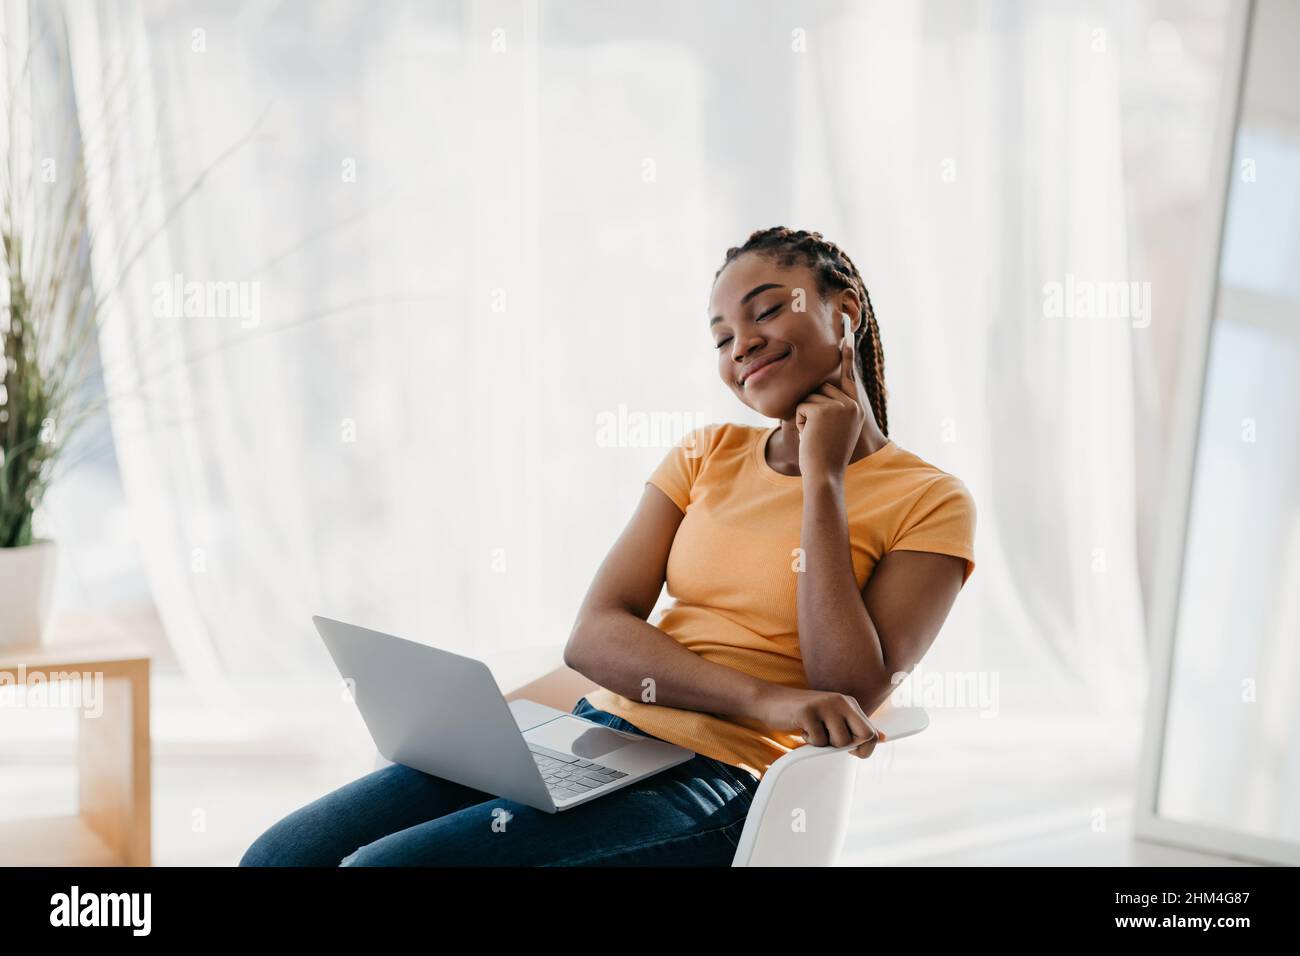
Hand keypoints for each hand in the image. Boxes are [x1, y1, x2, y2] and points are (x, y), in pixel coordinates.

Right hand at [755, 685, 884, 758]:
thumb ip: (855, 726)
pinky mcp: (808, 712)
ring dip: (825, 745)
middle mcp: (840, 701)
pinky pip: (819, 741)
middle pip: (864, 735)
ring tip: (814, 733)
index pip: (871, 731)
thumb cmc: (803, 713)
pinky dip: (810, 742)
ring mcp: (824, 705)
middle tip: (832, 745)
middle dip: (851, 748)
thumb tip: (882, 737)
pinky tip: (802, 729)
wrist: (770, 700)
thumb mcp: (832, 717)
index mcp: (848, 703)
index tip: (851, 751)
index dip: (865, 748)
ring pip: (840, 741)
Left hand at [794, 333, 865, 479]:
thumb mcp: (835, 432)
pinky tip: (809, 435)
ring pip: (810, 397)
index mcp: (857, 410)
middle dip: (811, 407)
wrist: (825, 474)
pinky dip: (799, 421)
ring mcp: (840, 406)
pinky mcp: (824, 409)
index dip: (846, 357)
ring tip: (814, 435)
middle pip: (821, 388)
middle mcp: (852, 405)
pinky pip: (802, 406)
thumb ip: (834, 411)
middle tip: (817, 432)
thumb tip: (819, 392)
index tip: (845, 338)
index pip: (850, 378)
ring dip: (805, 416)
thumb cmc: (825, 457)